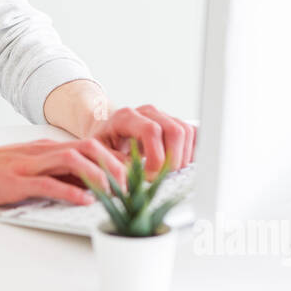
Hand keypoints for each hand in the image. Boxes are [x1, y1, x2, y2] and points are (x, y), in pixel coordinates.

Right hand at [0, 138, 129, 206]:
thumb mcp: (30, 170)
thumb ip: (57, 176)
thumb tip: (90, 189)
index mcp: (48, 149)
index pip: (92, 145)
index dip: (119, 159)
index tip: (139, 176)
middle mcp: (42, 152)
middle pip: (90, 147)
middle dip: (116, 165)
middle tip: (135, 186)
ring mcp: (28, 164)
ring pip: (73, 160)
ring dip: (99, 176)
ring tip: (115, 193)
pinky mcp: (13, 180)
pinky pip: (46, 182)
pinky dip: (69, 192)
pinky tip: (83, 201)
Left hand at [80, 104, 196, 175]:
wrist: (107, 132)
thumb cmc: (102, 144)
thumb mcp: (97, 154)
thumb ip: (112, 163)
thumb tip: (132, 176)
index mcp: (126, 117)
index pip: (152, 131)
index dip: (156, 157)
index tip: (150, 176)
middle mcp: (147, 112)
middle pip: (175, 130)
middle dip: (173, 160)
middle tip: (163, 177)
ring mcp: (163, 116)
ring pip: (187, 132)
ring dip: (183, 157)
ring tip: (169, 173)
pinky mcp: (173, 123)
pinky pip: (193, 133)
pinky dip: (193, 150)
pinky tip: (182, 165)